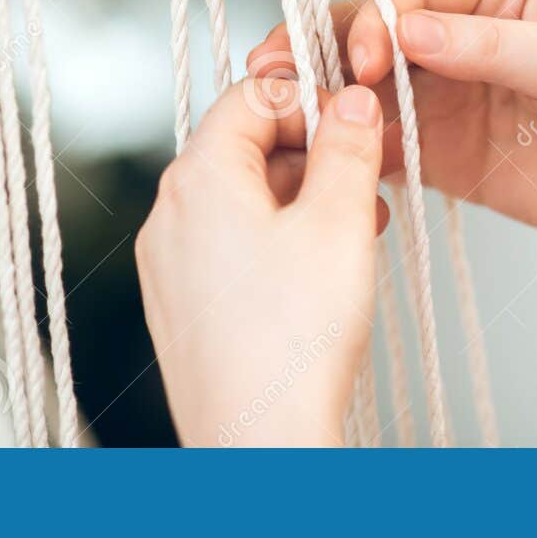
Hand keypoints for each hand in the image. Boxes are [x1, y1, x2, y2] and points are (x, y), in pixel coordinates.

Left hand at [135, 81, 386, 446]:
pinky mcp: (182, 305)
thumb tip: (351, 101)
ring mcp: (170, 263)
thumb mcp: (339, 222)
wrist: (258, 445)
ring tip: (357, 228)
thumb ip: (347, 147)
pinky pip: (231, 244)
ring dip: (303, 198)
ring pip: (242, 197)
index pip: (254, 93)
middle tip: (367, 180)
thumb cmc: (290, 344)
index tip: (355, 127)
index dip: (313, 100)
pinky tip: (323, 270)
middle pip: (246, 144)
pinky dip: (279, 238)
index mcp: (197, 176)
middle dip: (314, 153)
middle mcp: (169, 213)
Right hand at [248, 0, 536, 262]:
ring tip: (287, 117)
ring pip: (369, 90)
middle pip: (375, 36)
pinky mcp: (444, 156)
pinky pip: (385, 145)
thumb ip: (487, 45)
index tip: (366, 56)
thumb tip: (405, 27)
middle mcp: (462, 37)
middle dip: (328, 52)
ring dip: (327, 100)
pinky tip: (324, 158)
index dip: (378, 19)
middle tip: (278, 73)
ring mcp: (449, 97)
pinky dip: (352, 150)